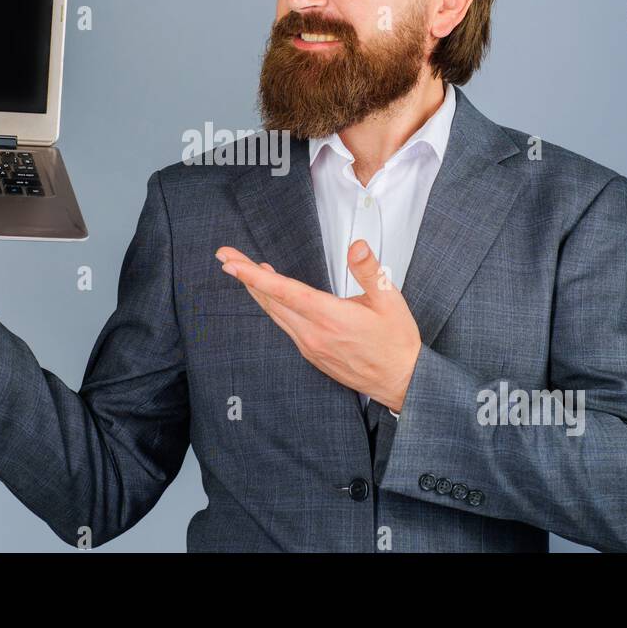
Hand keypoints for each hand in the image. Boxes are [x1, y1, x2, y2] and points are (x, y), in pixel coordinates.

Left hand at [214, 240, 421, 411]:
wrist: (401, 381)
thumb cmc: (396, 342)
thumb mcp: (390, 300)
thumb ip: (369, 270)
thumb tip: (357, 246)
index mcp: (329, 317)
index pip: (283, 291)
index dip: (254, 276)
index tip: (231, 263)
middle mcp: (313, 333)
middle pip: (270, 300)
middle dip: (245, 276)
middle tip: (225, 256)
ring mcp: (310, 345)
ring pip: (275, 313)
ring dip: (256, 290)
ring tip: (241, 270)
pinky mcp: (312, 353)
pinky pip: (284, 326)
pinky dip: (273, 306)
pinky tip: (272, 296)